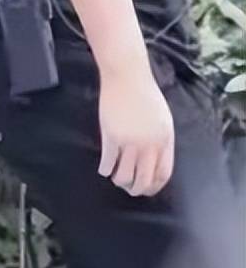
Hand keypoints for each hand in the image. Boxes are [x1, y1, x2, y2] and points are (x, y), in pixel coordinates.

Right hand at [98, 63, 173, 195]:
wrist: (128, 77)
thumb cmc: (145, 94)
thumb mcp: (163, 119)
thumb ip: (161, 139)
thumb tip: (154, 159)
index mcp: (164, 140)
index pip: (163, 173)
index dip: (154, 186)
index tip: (147, 189)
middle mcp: (149, 144)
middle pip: (144, 178)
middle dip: (136, 189)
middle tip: (129, 189)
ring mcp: (130, 141)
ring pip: (124, 174)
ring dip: (119, 181)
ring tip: (115, 178)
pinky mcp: (111, 136)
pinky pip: (108, 161)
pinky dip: (105, 168)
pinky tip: (103, 169)